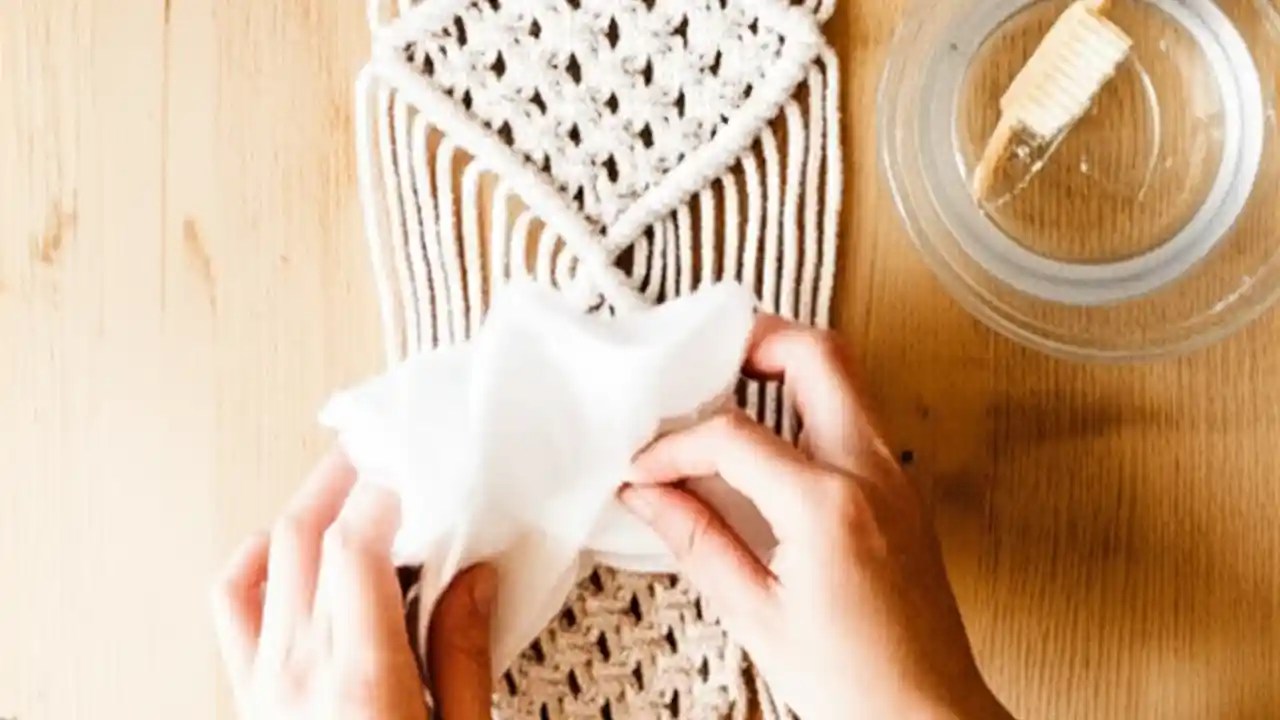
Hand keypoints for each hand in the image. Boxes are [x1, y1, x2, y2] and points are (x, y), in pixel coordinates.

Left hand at [211, 451, 495, 719]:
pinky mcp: (251, 687)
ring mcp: (268, 676)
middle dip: (350, 475)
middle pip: (310, 532)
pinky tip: (288, 544)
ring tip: (348, 480)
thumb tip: (473, 582)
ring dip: (312, 502)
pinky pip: (233, 599)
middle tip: (384, 448)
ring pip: (273, 550)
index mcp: (364, 678)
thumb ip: (463, 657)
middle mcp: (304, 667)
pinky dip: (258, 554)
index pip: (355, 544)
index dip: (383, 490)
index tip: (417, 464)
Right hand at [620, 317, 1012, 719]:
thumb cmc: (856, 682)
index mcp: (828, 505)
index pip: (734, 435)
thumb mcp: (755, 614)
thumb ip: (697, 540)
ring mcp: (895, 477)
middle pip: (820, 355)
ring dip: (788, 366)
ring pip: (847, 377)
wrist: (928, 716)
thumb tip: (648, 495)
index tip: (647, 466)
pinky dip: (809, 405)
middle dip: (758, 339)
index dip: (676, 444)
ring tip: (733, 388)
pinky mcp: (901, 492)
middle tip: (708, 356)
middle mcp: (872, 473)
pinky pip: (855, 417)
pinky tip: (771, 442)